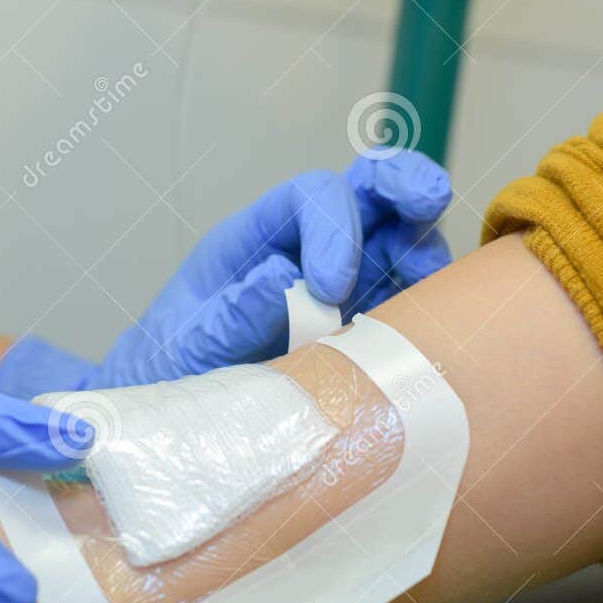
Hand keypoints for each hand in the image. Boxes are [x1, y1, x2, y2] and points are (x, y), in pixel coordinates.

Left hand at [0, 150, 451, 393]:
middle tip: (430, 199)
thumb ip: (234, 311)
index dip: (335, 226)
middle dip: (404, 184)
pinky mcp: (369, 325)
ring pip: (402, 239)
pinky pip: (411, 300)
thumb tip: (283, 275)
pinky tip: (426, 328)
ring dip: (422, 249)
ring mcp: (347, 283)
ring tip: (424, 284)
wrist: (177, 417)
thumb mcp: (189, 344)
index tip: (334, 288)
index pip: (311, 197)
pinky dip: (428, 303)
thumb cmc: (172, 370)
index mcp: (258, 237)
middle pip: (368, 190)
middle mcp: (310, 248)